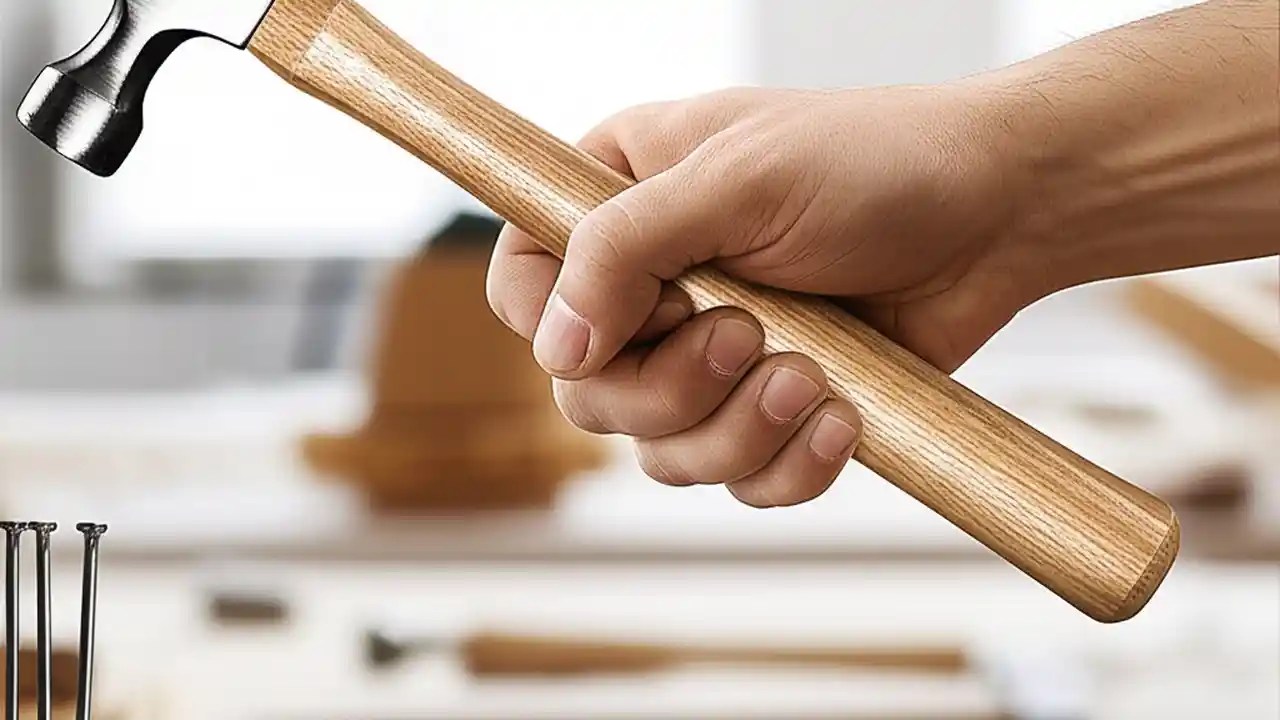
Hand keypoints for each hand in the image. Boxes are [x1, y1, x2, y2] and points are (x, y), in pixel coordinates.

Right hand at [487, 85, 1043, 507]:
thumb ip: (625, 249)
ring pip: (662, 452)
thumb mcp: (738, 179)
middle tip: (748, 338)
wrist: (1000, 212)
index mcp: (623, 201)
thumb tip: (556, 345)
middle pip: (589, 392)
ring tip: (809, 378)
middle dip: (672, 388)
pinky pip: (739, 480)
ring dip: (735, 433)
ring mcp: (712, 355)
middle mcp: (654, 284)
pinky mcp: (771, 408)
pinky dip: (786, 467)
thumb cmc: (876, 163)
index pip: (524, 284)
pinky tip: (839, 417)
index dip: (557, 323)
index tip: (638, 318)